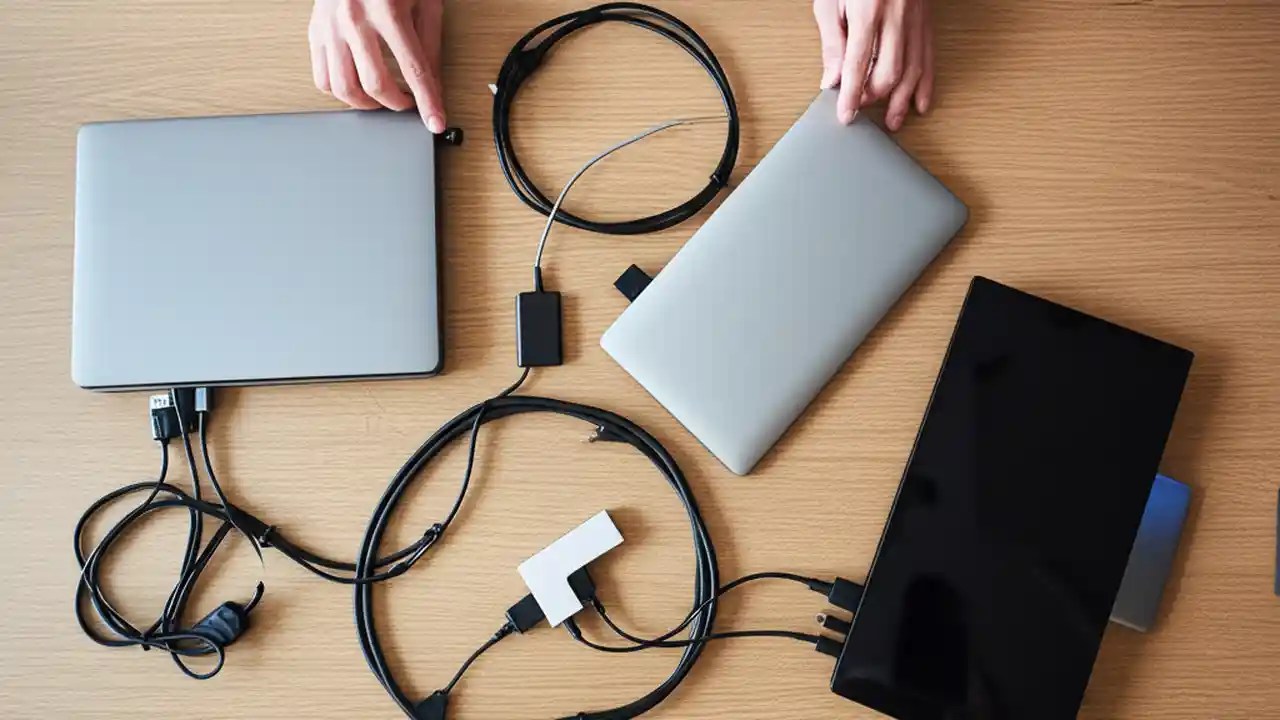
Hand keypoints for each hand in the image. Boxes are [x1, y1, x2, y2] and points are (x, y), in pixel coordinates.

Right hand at [309, 0, 445, 132]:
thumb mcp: (425, 2)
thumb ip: (429, 45)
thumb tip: (432, 85)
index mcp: (388, 11)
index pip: (413, 70)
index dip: (427, 101)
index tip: (436, 121)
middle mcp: (354, 19)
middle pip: (375, 85)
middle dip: (396, 104)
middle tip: (407, 103)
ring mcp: (330, 26)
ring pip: (343, 88)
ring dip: (366, 105)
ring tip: (381, 99)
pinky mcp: (315, 31)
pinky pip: (321, 77)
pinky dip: (340, 91)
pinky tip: (356, 86)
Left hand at [813, 0, 933, 131]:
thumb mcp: (830, 2)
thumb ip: (832, 42)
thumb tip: (832, 80)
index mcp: (868, 11)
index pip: (858, 65)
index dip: (851, 95)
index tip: (846, 115)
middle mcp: (896, 16)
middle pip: (889, 72)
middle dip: (874, 97)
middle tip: (861, 110)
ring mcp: (915, 19)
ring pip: (913, 69)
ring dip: (902, 100)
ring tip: (893, 122)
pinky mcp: (926, 20)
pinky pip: (929, 57)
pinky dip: (925, 83)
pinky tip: (920, 103)